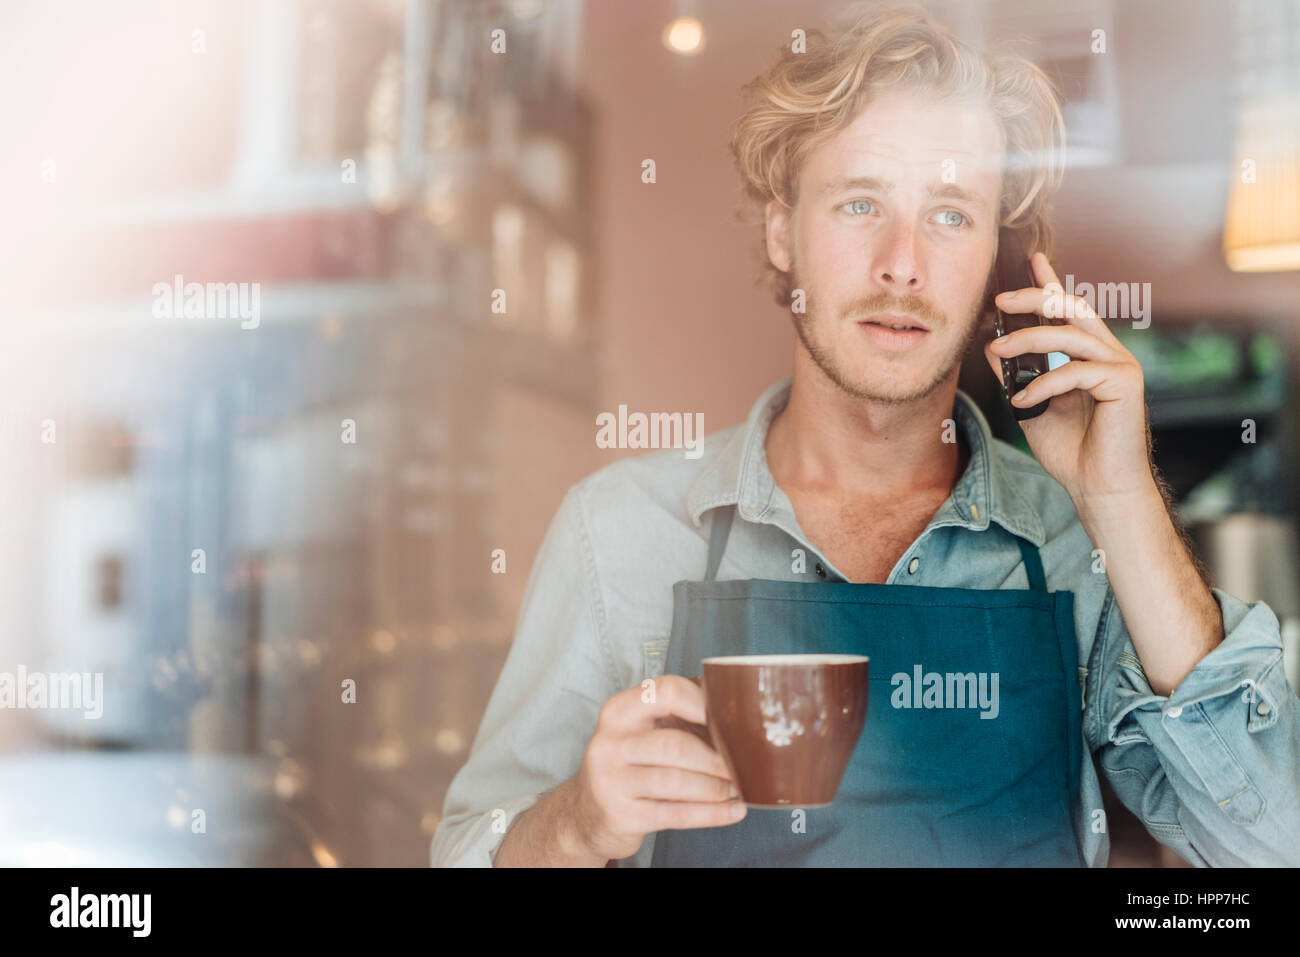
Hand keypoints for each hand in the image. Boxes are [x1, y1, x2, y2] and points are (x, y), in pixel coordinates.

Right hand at [566, 675, 744, 861]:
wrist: (586, 812)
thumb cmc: (629, 763)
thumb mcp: (641, 730)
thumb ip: (679, 714)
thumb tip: (738, 709)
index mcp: (619, 711)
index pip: (666, 692)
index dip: (703, 703)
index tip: (730, 719)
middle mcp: (610, 742)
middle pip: (675, 745)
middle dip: (717, 759)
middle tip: (742, 765)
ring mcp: (611, 781)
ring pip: (676, 782)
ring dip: (717, 788)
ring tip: (738, 787)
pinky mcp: (620, 816)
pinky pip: (676, 815)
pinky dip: (712, 814)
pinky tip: (734, 810)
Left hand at [983, 252, 1156, 505]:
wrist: (1099, 487)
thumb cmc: (1070, 450)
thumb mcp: (1031, 407)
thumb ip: (1016, 376)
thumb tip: (992, 346)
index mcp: (1088, 354)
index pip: (1068, 310)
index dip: (1050, 283)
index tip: (1033, 259)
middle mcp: (1108, 352)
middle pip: (1071, 308)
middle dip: (1035, 296)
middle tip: (1000, 298)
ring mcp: (1120, 364)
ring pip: (1070, 335)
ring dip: (1028, 340)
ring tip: (997, 350)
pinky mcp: (1125, 382)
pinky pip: (1076, 370)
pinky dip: (1044, 384)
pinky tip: (1022, 402)